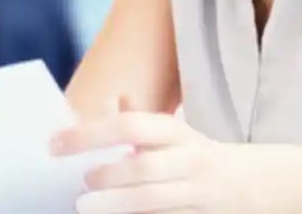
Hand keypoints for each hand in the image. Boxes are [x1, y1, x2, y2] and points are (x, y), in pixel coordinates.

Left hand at [51, 97, 235, 212]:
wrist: (246, 185)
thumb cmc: (192, 154)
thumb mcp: (169, 132)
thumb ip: (134, 119)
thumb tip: (108, 98)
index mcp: (175, 132)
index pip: (130, 126)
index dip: (90, 134)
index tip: (56, 144)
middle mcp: (187, 161)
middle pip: (144, 166)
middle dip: (108, 175)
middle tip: (83, 180)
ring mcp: (194, 193)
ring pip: (152, 199)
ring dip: (115, 203)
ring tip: (86, 206)